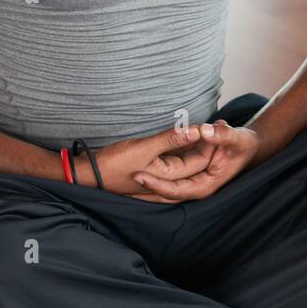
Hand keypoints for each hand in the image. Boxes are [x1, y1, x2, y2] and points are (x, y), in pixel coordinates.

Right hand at [97, 125, 219, 202]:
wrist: (89, 177)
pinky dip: (180, 150)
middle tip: (217, 125)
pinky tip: (183, 137)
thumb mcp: (143, 148)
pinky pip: (173, 163)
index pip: (200, 160)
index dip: (210, 141)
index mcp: (169, 178)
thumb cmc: (113, 164)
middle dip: (207, 145)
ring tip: (205, 128)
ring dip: (194, 146)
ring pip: (184, 162)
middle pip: (195, 163)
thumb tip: (196, 131)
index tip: (218, 124)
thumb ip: (170, 139)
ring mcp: (160, 180)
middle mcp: (168, 183)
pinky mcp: (151, 174)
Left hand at [130, 120, 261, 201]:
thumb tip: (205, 130)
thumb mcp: (236, 138)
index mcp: (206, 185)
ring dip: (144, 182)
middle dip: (143, 186)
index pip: (175, 191)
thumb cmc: (245, 144)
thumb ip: (221, 134)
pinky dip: (151, 174)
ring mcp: (191, 181)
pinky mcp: (187, 172)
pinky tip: (134, 167)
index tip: (137, 175)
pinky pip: (166, 177)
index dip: (156, 185)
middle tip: (120, 175)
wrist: (250, 146)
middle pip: (164, 192)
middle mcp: (196, 187)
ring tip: (119, 174)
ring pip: (163, 186)